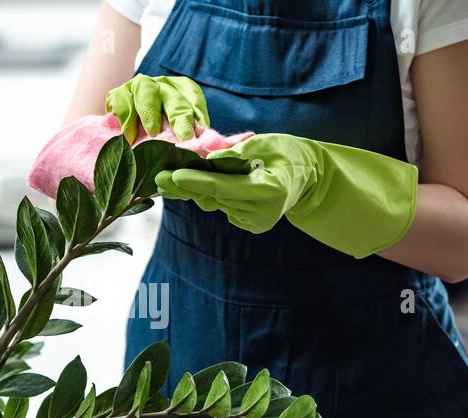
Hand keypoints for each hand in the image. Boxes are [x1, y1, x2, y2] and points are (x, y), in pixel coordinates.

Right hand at [107, 75, 208, 142]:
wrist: (135, 138)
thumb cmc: (167, 137)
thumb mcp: (183, 136)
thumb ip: (195, 140)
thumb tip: (210, 152)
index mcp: (184, 92)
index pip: (193, 98)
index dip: (197, 114)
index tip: (201, 133)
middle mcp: (163, 85)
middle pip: (172, 95)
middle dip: (179, 117)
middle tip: (184, 137)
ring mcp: (140, 86)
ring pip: (145, 89)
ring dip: (150, 112)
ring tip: (153, 134)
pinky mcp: (120, 93)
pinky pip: (120, 97)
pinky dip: (124, 116)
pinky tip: (129, 136)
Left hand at [155, 133, 418, 257]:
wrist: (310, 177)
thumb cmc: (289, 154)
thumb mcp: (264, 144)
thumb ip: (235, 152)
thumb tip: (206, 158)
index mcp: (269, 191)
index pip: (224, 187)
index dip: (195, 181)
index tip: (170, 176)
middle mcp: (262, 212)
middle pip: (214, 198)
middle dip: (185, 187)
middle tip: (157, 179)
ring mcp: (256, 222)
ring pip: (214, 203)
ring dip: (192, 189)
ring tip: (168, 178)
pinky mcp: (250, 224)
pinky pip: (221, 206)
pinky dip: (208, 193)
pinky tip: (194, 183)